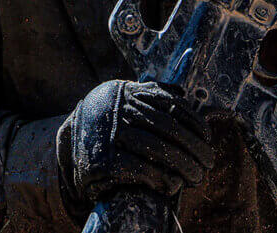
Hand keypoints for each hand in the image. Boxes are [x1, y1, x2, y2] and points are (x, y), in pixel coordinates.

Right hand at [56, 80, 213, 217]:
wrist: (69, 143)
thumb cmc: (107, 123)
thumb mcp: (123, 100)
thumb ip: (149, 94)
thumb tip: (181, 92)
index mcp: (128, 92)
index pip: (171, 104)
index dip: (194, 122)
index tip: (207, 138)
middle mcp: (119, 110)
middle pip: (169, 127)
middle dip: (194, 148)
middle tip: (208, 162)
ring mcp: (110, 134)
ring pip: (158, 149)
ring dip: (184, 166)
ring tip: (195, 177)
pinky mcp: (103, 160)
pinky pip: (141, 169)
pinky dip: (161, 178)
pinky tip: (172, 184)